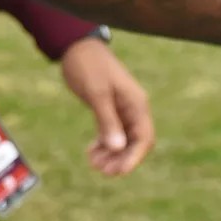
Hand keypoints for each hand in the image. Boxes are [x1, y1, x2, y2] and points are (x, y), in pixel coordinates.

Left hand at [59, 36, 155, 174]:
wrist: (76, 48)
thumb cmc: (88, 66)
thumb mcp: (96, 92)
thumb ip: (107, 119)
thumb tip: (118, 147)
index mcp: (136, 104)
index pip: (144, 137)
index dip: (134, 157)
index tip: (119, 172)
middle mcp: (132, 108)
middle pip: (135, 142)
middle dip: (121, 159)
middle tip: (102, 170)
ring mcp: (121, 109)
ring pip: (122, 139)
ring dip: (111, 154)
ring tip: (94, 164)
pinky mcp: (108, 109)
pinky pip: (111, 132)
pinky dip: (103, 144)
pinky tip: (91, 152)